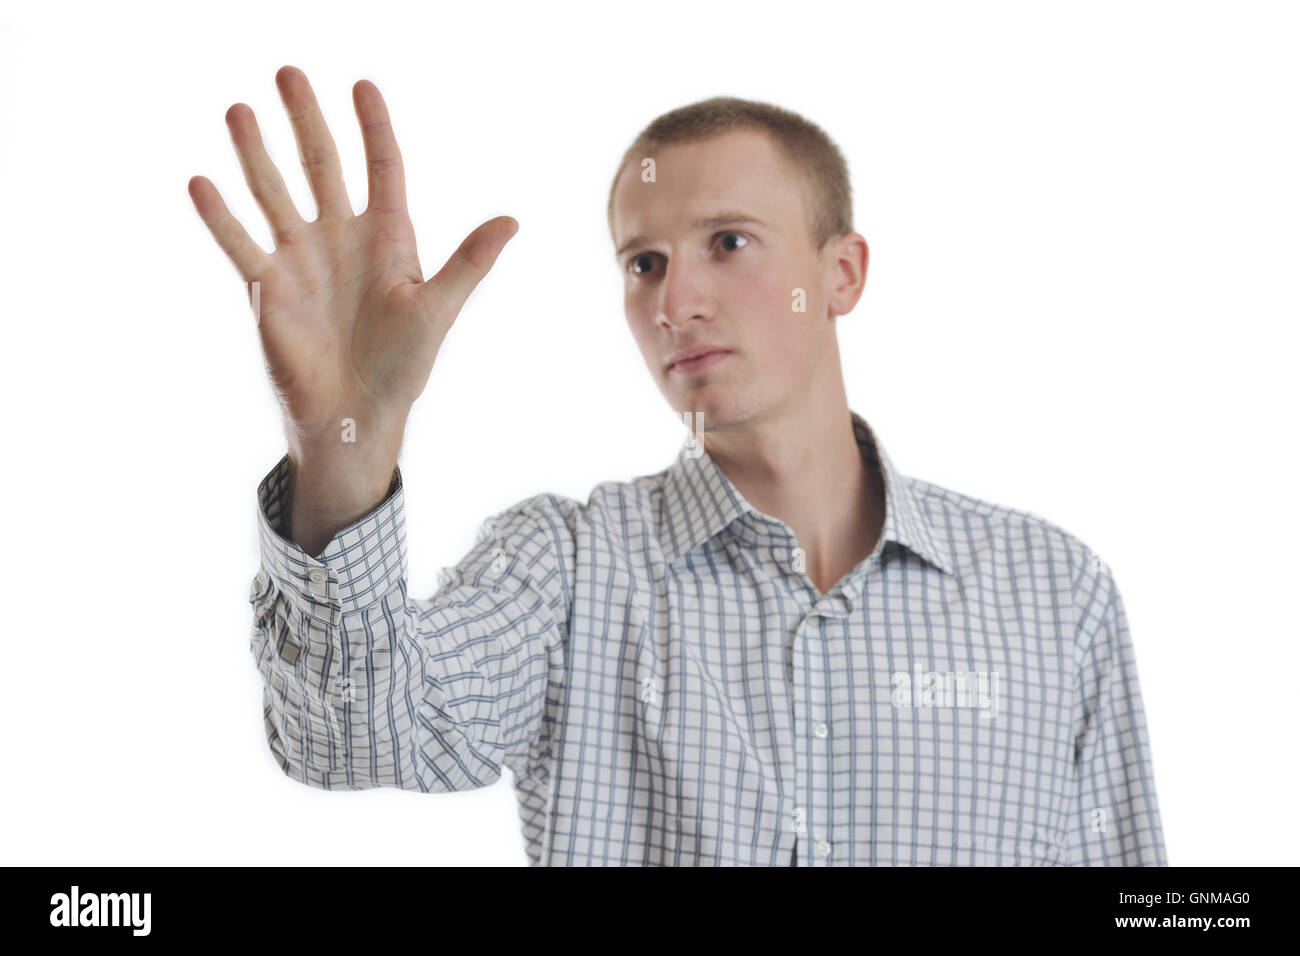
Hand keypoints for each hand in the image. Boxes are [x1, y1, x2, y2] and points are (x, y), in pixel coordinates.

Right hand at [188, 65, 516, 455]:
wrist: (356, 415)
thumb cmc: (404, 366)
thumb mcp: (439, 309)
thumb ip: (469, 262)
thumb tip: (513, 220)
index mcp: (388, 239)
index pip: (381, 169)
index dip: (374, 128)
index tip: (362, 86)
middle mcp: (341, 239)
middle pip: (322, 165)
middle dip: (306, 120)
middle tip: (288, 72)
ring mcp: (301, 260)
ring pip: (274, 193)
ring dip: (256, 154)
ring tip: (238, 111)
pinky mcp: (268, 287)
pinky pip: (240, 244)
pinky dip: (220, 216)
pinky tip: (201, 182)